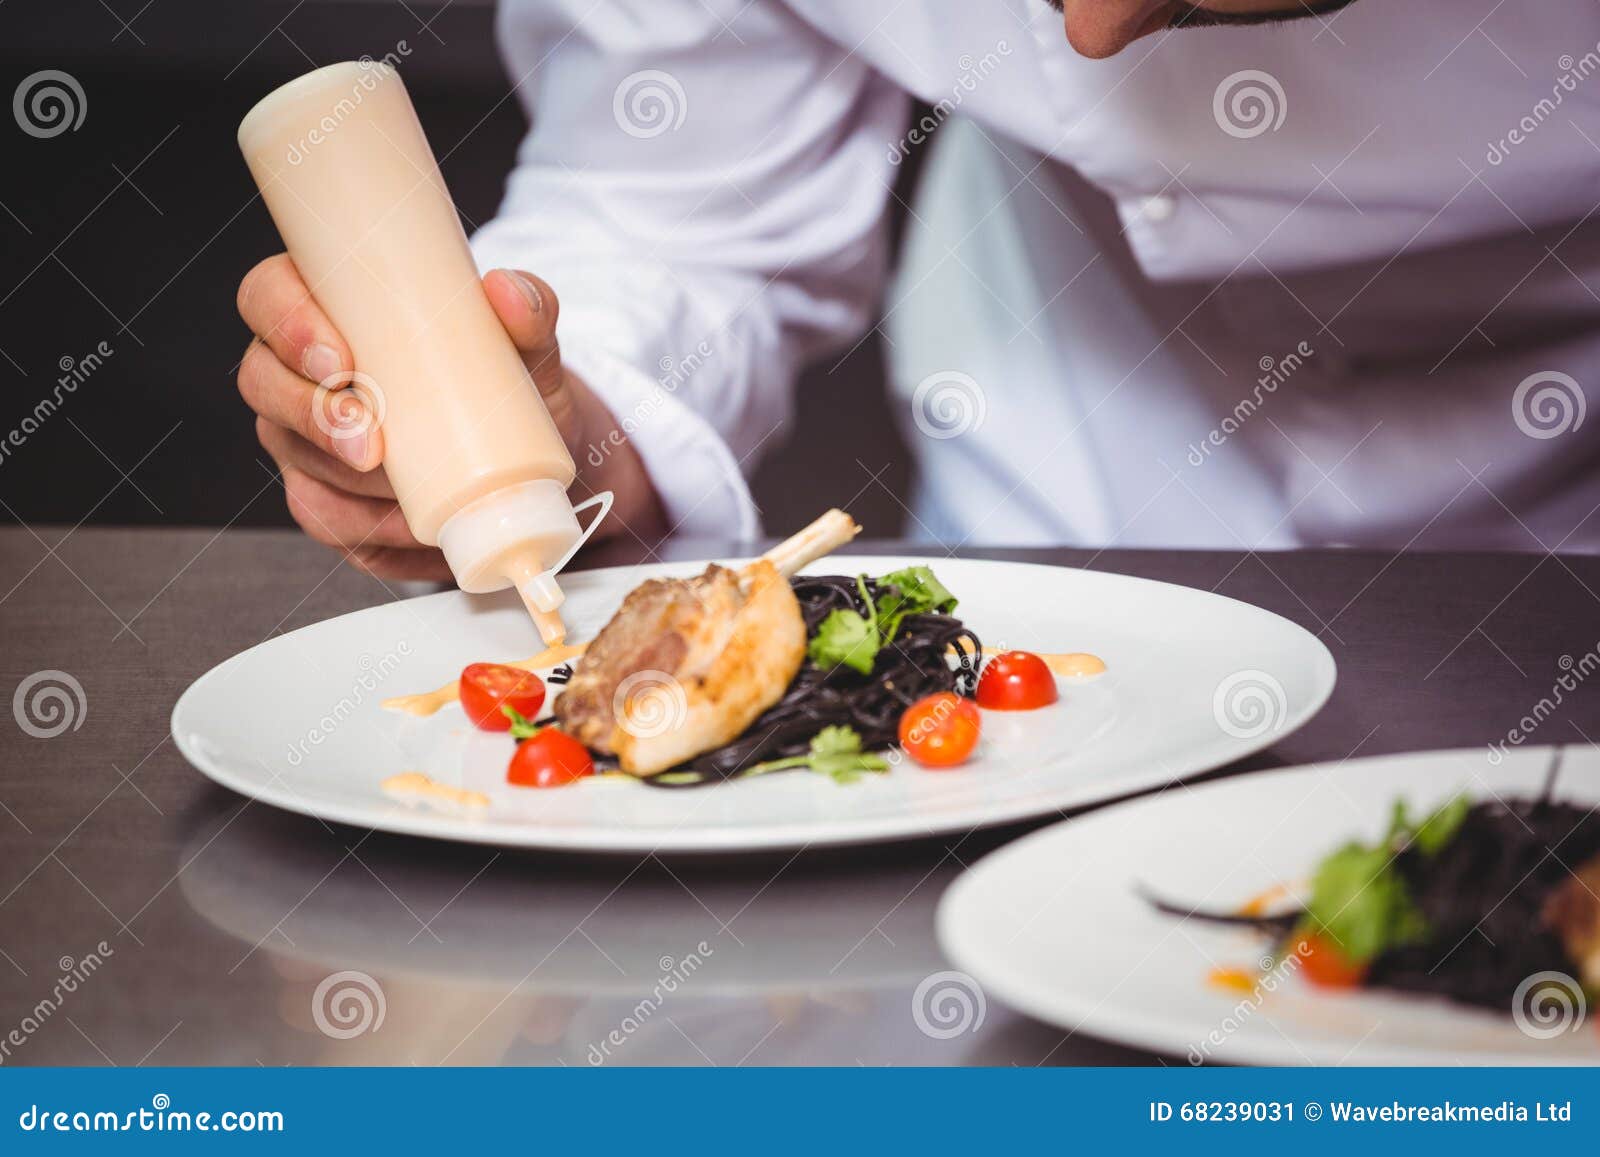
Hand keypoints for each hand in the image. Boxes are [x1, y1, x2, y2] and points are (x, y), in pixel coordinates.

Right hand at [236, 255, 664, 580]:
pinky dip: (368, 527)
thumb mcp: (528, 348)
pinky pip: (324, 517)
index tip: (339, 361)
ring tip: (411, 492)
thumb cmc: (507, 387)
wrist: (524, 463)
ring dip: (349, 480)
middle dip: (313, 416)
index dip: (287, 324)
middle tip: (373, 443)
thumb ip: (530, 311)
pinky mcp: (326, 498)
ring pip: (295, 456)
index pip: (269, 296)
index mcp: (331, 308)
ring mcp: (304, 437)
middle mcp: (300, 370)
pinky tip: (407, 527)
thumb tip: (507, 291)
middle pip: (263, 382)